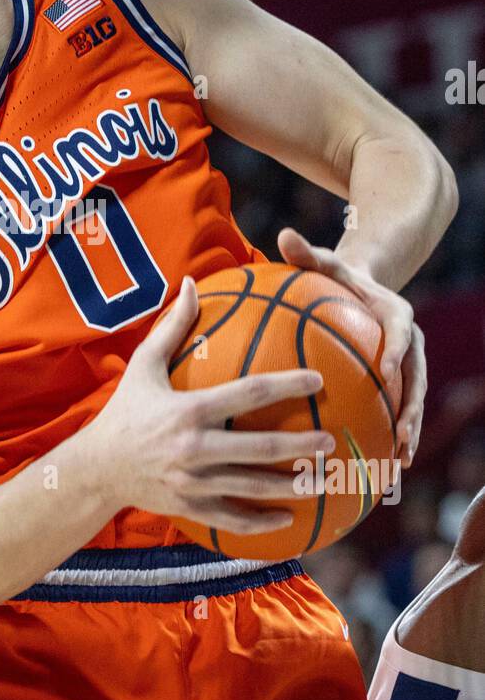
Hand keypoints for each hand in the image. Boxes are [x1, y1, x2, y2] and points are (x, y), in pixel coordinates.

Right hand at [89, 277, 334, 536]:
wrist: (97, 468)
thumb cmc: (125, 411)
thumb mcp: (144, 366)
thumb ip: (173, 326)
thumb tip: (191, 283)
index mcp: (188, 410)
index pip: (247, 393)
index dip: (286, 385)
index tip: (318, 380)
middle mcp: (194, 447)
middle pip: (258, 447)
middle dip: (298, 445)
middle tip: (329, 441)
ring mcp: (192, 481)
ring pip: (250, 486)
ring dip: (289, 486)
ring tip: (321, 480)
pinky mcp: (190, 507)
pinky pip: (232, 519)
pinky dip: (262, 523)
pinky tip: (289, 520)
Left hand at [277, 227, 424, 468]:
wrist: (361, 287)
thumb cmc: (335, 277)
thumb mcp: (323, 262)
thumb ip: (305, 252)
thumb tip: (282, 233)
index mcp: (395, 313)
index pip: (401, 331)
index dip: (395, 349)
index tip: (386, 368)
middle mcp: (410, 341)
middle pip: (417, 376)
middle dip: (412, 405)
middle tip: (402, 431)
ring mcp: (407, 364)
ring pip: (414, 399)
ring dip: (411, 429)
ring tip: (401, 459)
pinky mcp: (398, 380)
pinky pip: (399, 409)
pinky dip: (395, 434)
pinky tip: (384, 465)